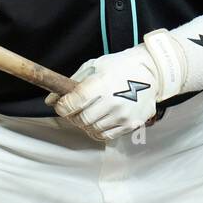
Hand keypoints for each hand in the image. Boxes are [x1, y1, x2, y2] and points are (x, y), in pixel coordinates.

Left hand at [47, 30, 185, 141]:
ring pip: (92, 129)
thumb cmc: (120, 66)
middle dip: (73, 116)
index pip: (72, 104)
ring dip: (85, 124)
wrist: (151, 72)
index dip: (62, 106)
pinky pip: (106, 135)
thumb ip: (72, 83)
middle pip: (81, 119)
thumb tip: (50, 99)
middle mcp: (112, 101)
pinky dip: (97, 131)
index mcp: (101, 84)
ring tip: (88, 113)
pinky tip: (99, 121)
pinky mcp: (131, 124)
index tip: (62, 104)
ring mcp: (123, 115)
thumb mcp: (94, 66)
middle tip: (75, 109)